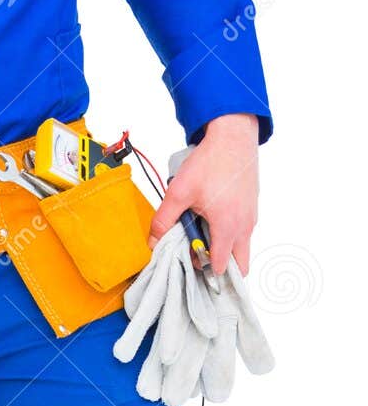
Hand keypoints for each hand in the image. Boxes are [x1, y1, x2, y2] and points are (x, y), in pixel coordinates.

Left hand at [147, 113, 259, 276]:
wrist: (233, 138)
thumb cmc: (211, 162)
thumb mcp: (178, 192)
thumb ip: (163, 220)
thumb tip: (153, 241)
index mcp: (227, 227)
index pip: (220, 266)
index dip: (202, 268)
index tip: (188, 260)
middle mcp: (244, 227)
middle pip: (239, 265)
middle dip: (218, 267)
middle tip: (197, 254)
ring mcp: (251, 218)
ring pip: (241, 248)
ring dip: (222, 248)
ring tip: (199, 232)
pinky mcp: (252, 208)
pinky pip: (243, 232)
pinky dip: (229, 234)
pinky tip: (210, 218)